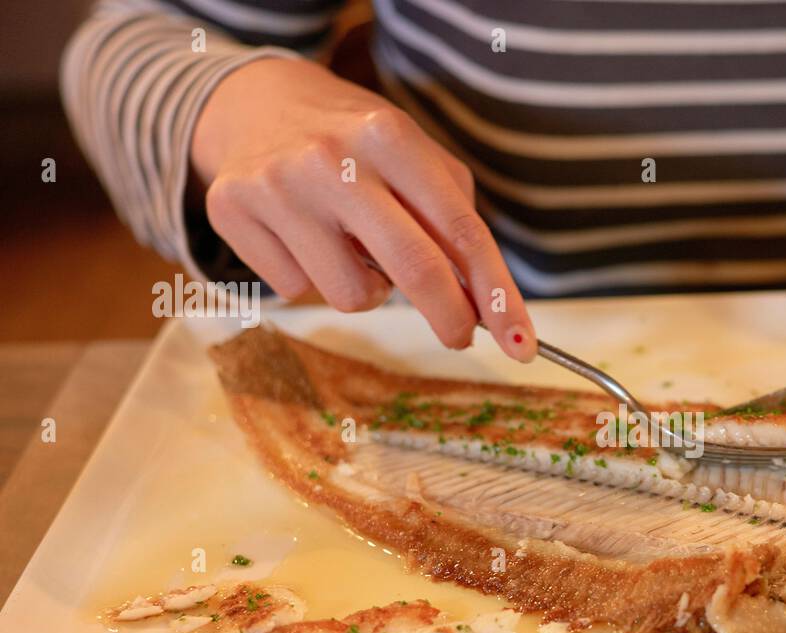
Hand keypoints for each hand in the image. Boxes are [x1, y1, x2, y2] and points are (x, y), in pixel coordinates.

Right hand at [191, 58, 534, 359]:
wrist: (252, 102)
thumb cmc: (353, 144)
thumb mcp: (411, 155)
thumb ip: (450, 220)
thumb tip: (483, 303)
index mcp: (390, 136)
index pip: (461, 231)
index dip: (498, 296)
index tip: (521, 343)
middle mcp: (333, 158)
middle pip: (414, 269)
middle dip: (451, 319)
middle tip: (460, 336)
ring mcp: (278, 185)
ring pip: (352, 296)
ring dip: (367, 290)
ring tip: (352, 248)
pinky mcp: (231, 209)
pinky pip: (296, 290)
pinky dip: (311, 278)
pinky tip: (303, 238)